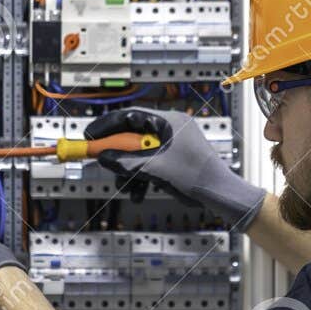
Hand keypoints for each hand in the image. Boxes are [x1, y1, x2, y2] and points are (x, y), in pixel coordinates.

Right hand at [84, 107, 265, 229]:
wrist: (220, 194)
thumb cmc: (196, 176)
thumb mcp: (155, 169)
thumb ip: (127, 163)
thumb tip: (103, 158)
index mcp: (169, 121)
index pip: (131, 115)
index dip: (107, 125)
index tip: (90, 136)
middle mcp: (170, 128)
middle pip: (133, 135)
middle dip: (118, 153)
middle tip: (101, 161)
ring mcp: (172, 144)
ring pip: (139, 152)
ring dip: (128, 170)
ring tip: (125, 187)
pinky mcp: (173, 158)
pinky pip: (149, 163)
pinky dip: (141, 176)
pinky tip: (138, 193)